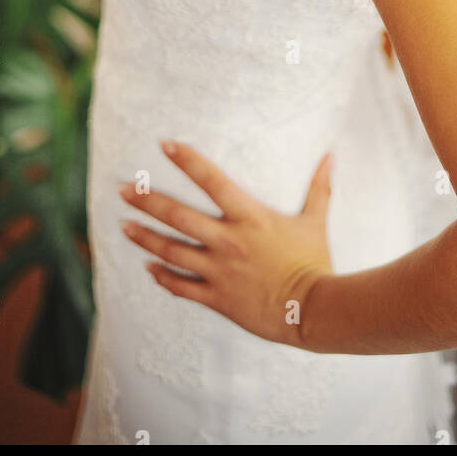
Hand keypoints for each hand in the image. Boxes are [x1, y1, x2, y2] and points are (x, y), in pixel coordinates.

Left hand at [118, 141, 334, 348]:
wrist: (313, 310)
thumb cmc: (315, 262)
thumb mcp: (316, 220)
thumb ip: (319, 186)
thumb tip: (332, 155)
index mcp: (250, 217)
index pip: (213, 181)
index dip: (188, 161)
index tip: (165, 145)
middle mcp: (229, 241)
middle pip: (179, 216)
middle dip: (147, 201)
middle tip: (124, 189)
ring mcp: (219, 271)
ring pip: (172, 251)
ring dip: (146, 238)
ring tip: (124, 226)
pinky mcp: (217, 298)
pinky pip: (182, 286)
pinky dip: (163, 277)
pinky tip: (148, 267)